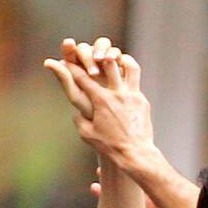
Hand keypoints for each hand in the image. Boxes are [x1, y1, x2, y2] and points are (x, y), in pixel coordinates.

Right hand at [45, 43, 152, 164]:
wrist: (134, 154)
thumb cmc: (109, 147)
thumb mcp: (87, 135)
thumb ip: (79, 120)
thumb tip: (77, 113)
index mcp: (101, 100)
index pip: (83, 78)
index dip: (72, 67)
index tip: (65, 60)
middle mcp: (117, 93)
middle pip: (106, 63)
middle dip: (96, 56)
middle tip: (92, 54)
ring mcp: (132, 95)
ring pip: (129, 65)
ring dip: (120, 59)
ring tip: (114, 58)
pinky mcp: (142, 101)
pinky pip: (136, 81)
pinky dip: (129, 75)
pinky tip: (125, 78)